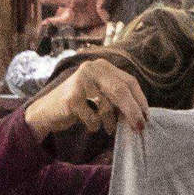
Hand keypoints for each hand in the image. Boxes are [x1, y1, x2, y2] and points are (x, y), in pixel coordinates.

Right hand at [25, 58, 145, 145]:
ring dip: (111, 123)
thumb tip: (142, 115)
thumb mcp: (100, 93)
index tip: (146, 117)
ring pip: (107, 106)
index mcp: (102, 66)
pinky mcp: (71, 98)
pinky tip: (90, 125)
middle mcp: (91, 69)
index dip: (140, 100)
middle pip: (121, 91)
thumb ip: (118, 97)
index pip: (129, 81)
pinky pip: (93, 118)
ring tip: (108, 128)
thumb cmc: (80, 104)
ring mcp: (80, 82)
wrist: (47, 111)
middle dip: (132, 112)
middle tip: (139, 128)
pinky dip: (95, 126)